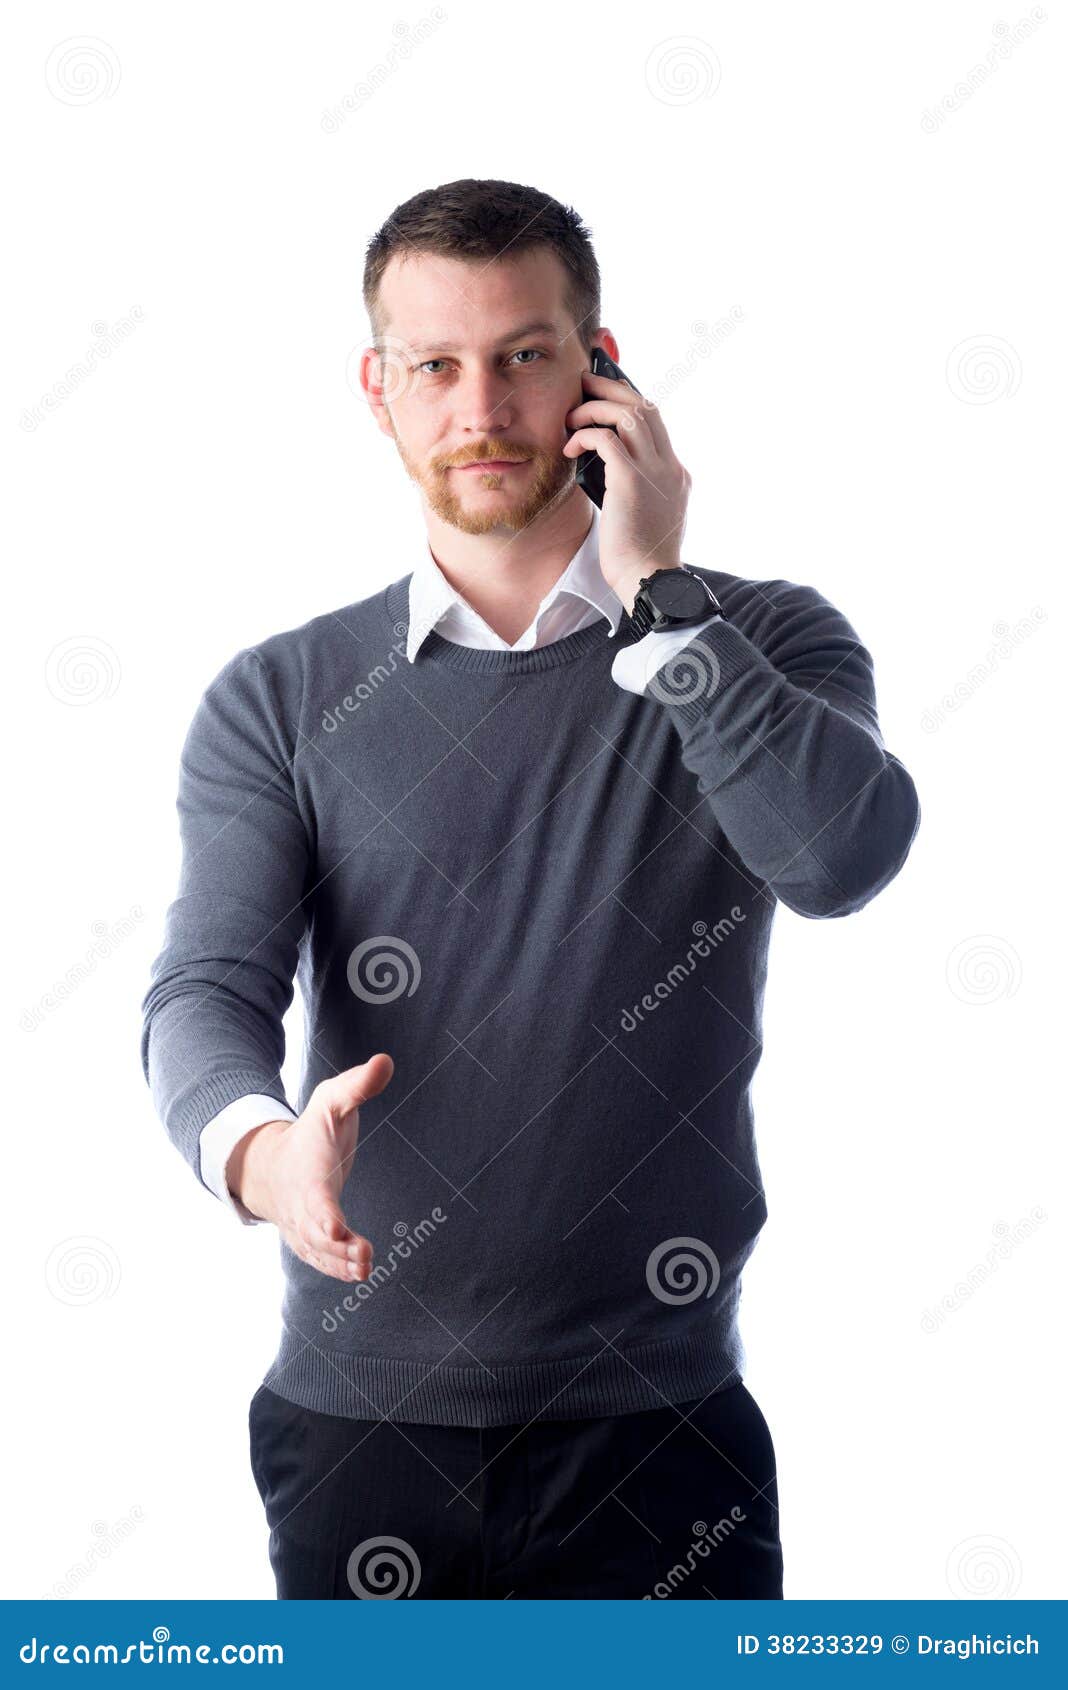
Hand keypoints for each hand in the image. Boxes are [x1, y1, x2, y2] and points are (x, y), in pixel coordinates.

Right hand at [229, 1053, 393, 1281]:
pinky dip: (336, 1269)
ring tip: (365, 1270)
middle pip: (315, 1232)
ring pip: (318, 1252)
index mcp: (309, 1173)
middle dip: (337, 1247)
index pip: (316, 1198)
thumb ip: (358, 1085)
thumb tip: (386, 1061)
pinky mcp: (307, 1241)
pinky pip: (319, 1260)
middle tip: (364, 1257)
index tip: (338, 1229)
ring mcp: (301, 1226)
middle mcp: (301, 1205)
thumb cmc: (310, 1132)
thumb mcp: (331, 1100)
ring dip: (340, 1263)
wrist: (270, 1165)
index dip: (326, 1216)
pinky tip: (359, 1274)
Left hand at [561, 367, 691, 611]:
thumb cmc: (640, 557)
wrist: (648, 580)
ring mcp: (654, 471)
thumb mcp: (646, 514)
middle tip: (584, 382)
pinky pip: (606, 438)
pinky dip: (585, 435)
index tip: (605, 395)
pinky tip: (569, 447)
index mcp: (676, 474)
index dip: (628, 401)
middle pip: (645, 405)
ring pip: (628, 413)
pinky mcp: (631, 481)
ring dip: (595, 408)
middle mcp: (670, 466)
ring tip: (571, 416)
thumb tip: (607, 469)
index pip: (656, 421)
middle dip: (611, 388)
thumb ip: (636, 487)